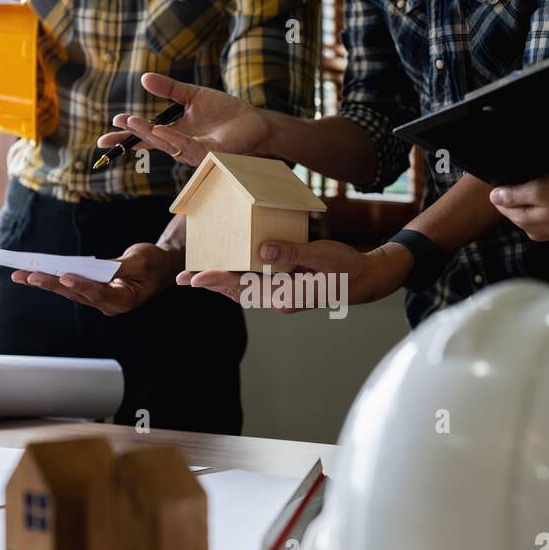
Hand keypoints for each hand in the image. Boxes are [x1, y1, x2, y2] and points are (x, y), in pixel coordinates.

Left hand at [11, 242, 182, 315]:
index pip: (98, 293)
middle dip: (50, 283)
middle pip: (76, 293)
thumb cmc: (153, 263)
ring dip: (45, 282)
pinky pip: (71, 286)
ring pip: (68, 291)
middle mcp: (109, 304)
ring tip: (21, 275)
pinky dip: (54, 278)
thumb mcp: (140, 261)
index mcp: (124, 300)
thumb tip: (96, 268)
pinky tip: (35, 274)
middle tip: (27, 276)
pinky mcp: (93, 292)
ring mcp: (99, 299)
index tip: (64, 276)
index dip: (81, 284)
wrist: (161, 267)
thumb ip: (118, 266)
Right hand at [98, 72, 272, 167]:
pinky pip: (189, 148)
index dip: (128, 134)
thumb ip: (169, 89)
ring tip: (132, 122)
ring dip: (149, 134)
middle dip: (134, 133)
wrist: (253, 121)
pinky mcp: (212, 153)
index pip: (147, 135)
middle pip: (153, 141)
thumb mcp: (192, 96)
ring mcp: (196, 151)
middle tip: (118, 123)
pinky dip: (173, 139)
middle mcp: (182, 145)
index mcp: (176, 132)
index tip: (111, 126)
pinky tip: (161, 130)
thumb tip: (143, 78)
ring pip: (167, 145)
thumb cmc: (224, 112)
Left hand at [177, 240, 413, 311]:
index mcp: (287, 295)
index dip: (219, 281)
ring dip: (221, 283)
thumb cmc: (346, 268)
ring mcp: (283, 295)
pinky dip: (238, 278)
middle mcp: (281, 299)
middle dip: (211, 284)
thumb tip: (261, 250)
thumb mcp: (321, 256)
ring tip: (196, 276)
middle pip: (238, 292)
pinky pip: (255, 284)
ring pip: (244, 290)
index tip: (197, 278)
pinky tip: (228, 269)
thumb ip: (291, 252)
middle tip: (183, 278)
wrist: (365, 279)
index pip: (245, 288)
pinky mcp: (285, 287)